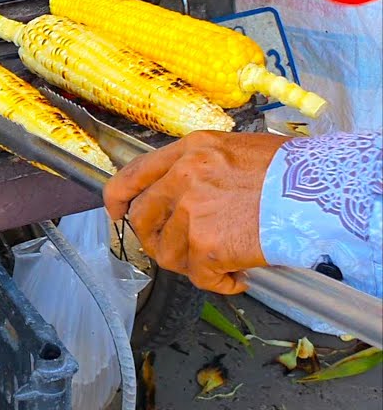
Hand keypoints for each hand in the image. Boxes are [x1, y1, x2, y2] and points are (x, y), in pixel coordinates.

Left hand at [103, 131, 290, 293]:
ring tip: (217, 263)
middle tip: (179, 249)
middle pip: (142, 219)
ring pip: (167, 253)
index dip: (117, 200)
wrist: (317, 191)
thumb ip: (199, 167)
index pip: (131, 176)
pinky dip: (218, 284)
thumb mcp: (233, 149)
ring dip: (190, 264)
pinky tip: (237, 279)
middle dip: (154, 239)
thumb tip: (181, 192)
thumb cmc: (288, 171)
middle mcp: (183, 178)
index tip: (116, 214)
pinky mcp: (208, 246)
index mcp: (188, 151)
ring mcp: (192, 212)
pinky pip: (200, 276)